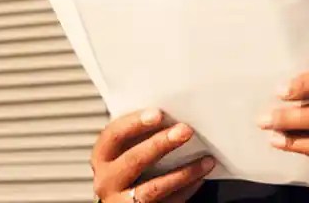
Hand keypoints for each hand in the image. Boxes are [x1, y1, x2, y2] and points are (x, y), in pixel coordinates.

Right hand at [90, 108, 216, 202]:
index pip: (113, 135)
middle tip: (185, 131)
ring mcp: (122, 201)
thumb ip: (142, 134)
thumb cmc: (132, 168)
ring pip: (153, 188)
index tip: (158, 114)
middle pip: (133, 160)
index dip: (135, 123)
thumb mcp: (128, 149)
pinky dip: (186, 190)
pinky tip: (200, 178)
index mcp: (103, 157)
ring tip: (205, 161)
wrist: (128, 201)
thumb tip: (173, 116)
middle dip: (161, 144)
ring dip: (183, 173)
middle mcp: (107, 181)